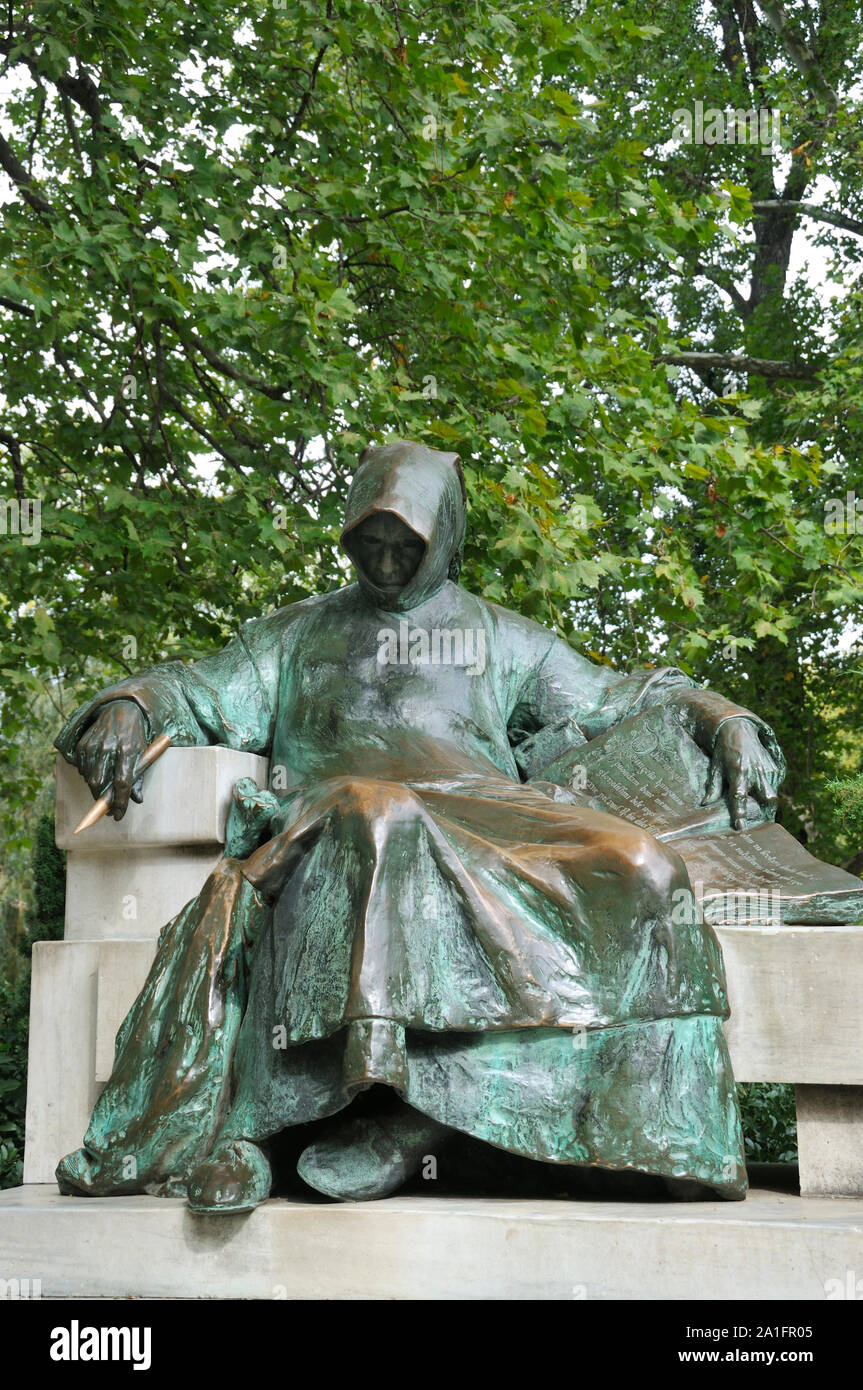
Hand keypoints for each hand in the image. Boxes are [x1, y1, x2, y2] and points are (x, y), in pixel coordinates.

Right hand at [73, 701, 148, 820]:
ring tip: (104, 791)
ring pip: (90, 779)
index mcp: (128, 750)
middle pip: (101, 783)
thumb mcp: (143, 753)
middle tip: (109, 809)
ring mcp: (93, 745)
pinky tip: (97, 773)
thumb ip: (139, 777)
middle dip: (103, 800)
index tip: (118, 815)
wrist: (121, 710)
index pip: (122, 782)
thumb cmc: (135, 736)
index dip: (120, 802)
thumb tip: (137, 799)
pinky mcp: (83, 744)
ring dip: (96, 790)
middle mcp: (109, 747)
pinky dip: (88, 777)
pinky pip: (82, 770)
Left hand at [701, 719, 780, 829]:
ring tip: (762, 811)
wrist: (738, 729)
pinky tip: (761, 793)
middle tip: (761, 821)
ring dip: (768, 804)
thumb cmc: (723, 751)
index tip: (740, 827)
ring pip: (773, 793)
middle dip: (767, 812)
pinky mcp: (774, 766)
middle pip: (768, 798)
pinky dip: (769, 791)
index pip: (739, 797)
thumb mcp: (715, 767)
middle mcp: (755, 771)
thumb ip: (713, 787)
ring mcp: (767, 768)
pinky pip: (774, 785)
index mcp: (738, 772)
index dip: (740, 813)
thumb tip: (705, 804)